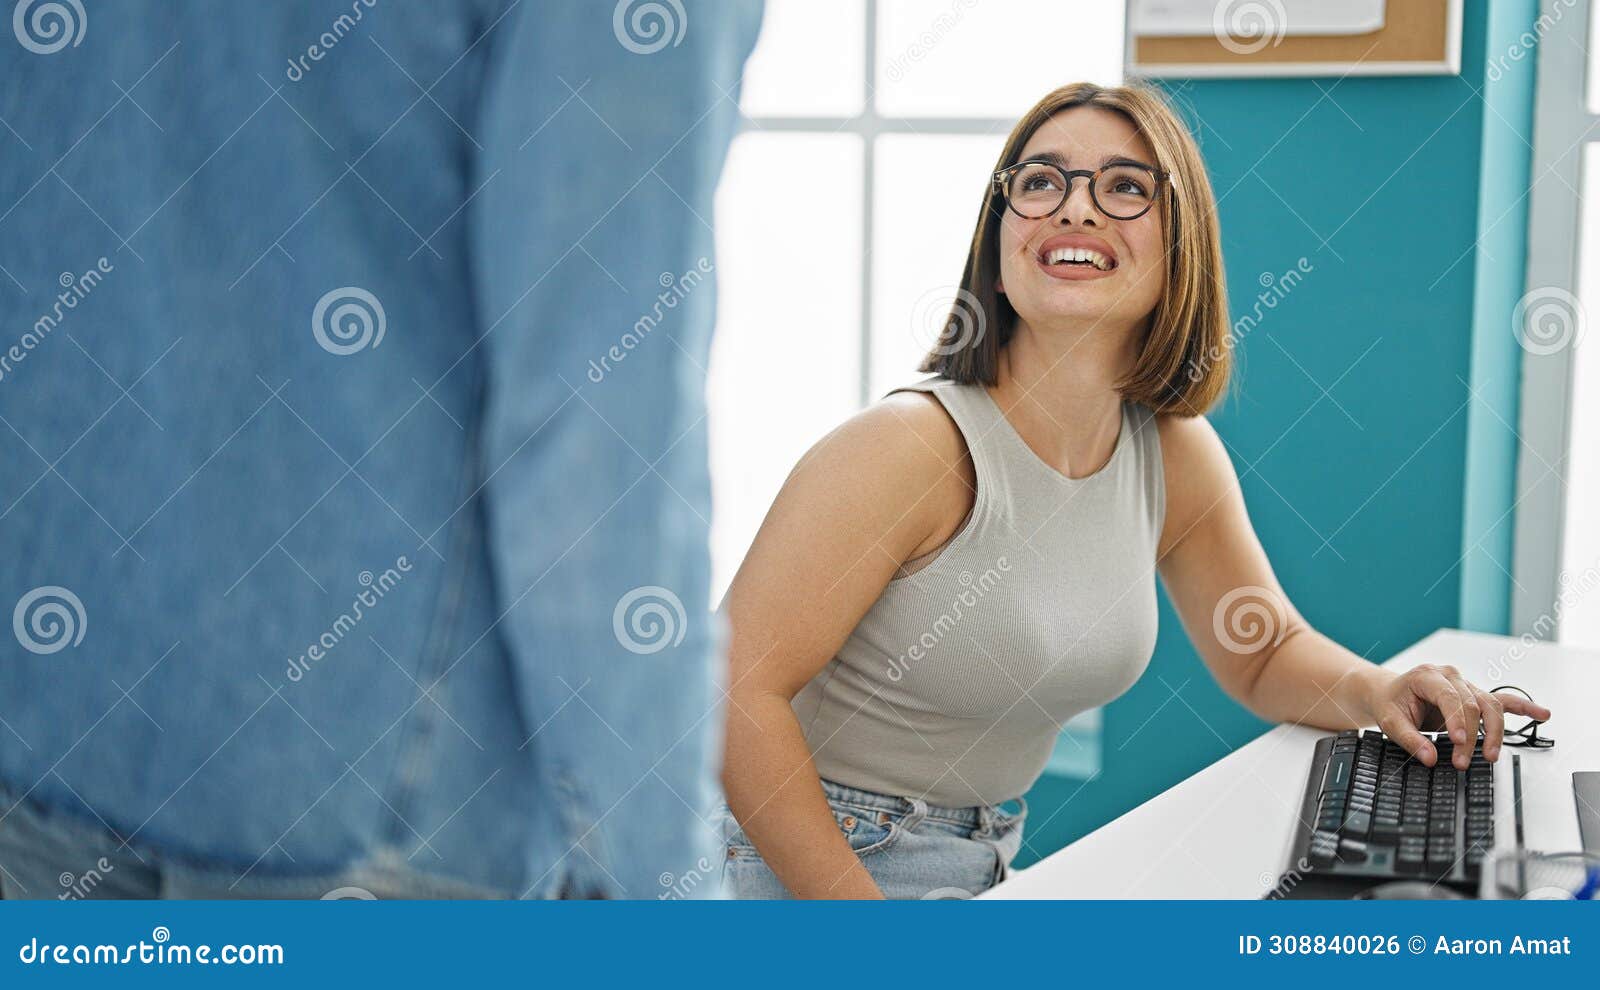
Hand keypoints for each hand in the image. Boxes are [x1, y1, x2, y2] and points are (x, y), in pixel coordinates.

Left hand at [1362, 664, 1551, 767]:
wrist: (1389, 692)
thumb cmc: (1391, 702)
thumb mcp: (1390, 721)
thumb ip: (1409, 739)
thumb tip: (1429, 758)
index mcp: (1428, 676)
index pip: (1451, 698)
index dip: (1458, 722)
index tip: (1459, 744)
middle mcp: (1451, 677)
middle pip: (1474, 705)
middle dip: (1473, 736)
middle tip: (1463, 761)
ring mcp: (1466, 685)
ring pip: (1491, 706)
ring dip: (1495, 732)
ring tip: (1491, 755)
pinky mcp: (1475, 696)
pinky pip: (1503, 701)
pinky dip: (1524, 707)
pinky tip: (1542, 714)